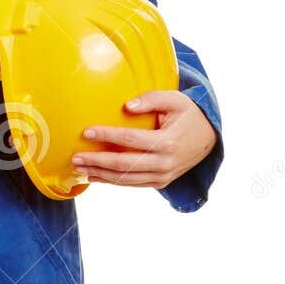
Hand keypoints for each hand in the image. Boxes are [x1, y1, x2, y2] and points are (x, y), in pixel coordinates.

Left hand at [71, 90, 217, 188]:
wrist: (208, 139)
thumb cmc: (188, 116)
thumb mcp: (175, 100)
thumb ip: (151, 99)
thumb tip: (126, 106)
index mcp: (168, 142)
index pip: (130, 140)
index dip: (107, 136)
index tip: (87, 132)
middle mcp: (164, 164)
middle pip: (124, 165)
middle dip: (97, 162)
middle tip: (75, 157)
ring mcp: (162, 176)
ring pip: (125, 179)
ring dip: (100, 174)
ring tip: (79, 168)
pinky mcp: (159, 183)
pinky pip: (131, 184)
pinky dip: (111, 181)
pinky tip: (94, 176)